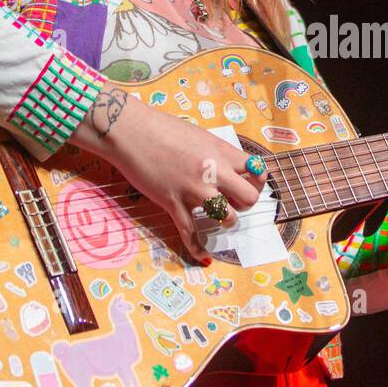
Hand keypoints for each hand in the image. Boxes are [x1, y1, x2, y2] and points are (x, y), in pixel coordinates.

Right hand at [89, 91, 267, 264]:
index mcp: (221, 152)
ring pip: (227, 217)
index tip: (249, 183)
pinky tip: (205, 258)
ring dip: (226, 220)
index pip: (257, 170)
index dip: (256, 180)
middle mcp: (213, 172)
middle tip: (233, 201)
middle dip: (244, 203)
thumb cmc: (162, 128)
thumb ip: (216, 153)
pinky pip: (190, 233)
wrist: (130, 131)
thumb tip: (227, 169)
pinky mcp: (173, 204)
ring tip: (218, 216)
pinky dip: (198, 249)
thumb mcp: (200, 135)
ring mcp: (194, 190)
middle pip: (249, 198)